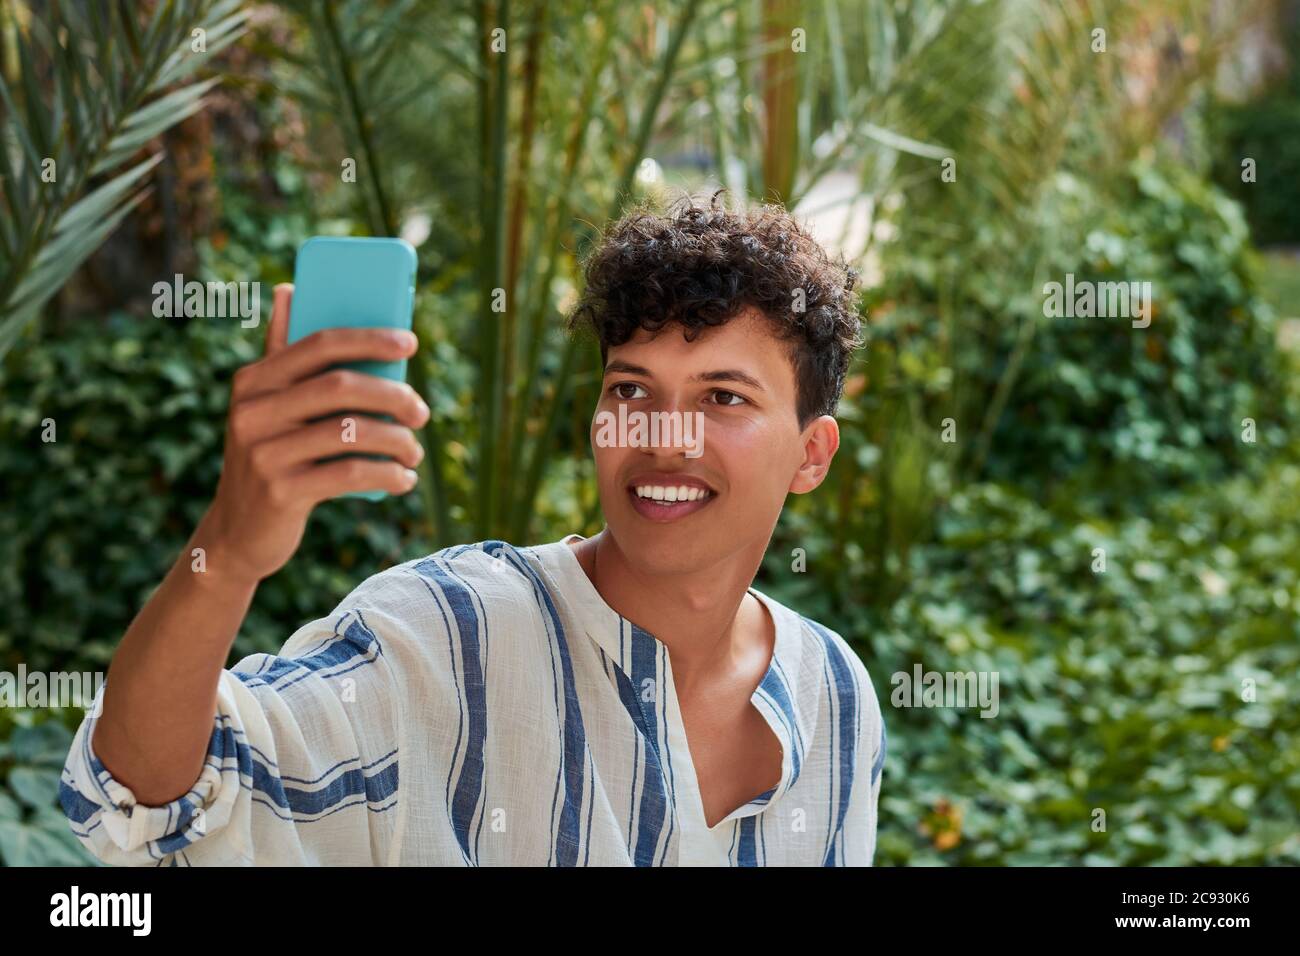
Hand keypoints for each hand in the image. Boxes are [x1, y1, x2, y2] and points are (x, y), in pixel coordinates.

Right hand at [194, 283, 428, 585]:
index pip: (318, 344)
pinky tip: (403, 480)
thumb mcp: (268, 407)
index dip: (369, 338)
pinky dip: (387, 475)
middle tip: (422, 412)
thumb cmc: (269, 459)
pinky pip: (350, 473)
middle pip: (341, 386)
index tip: (411, 344)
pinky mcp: (281, 491)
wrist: (237, 533)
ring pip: (352, 432)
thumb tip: (289, 289)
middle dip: (394, 395)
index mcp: (253, 381)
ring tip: (414, 453)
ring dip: (398, 441)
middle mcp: (252, 411)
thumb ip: (282, 354)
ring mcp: (264, 453)